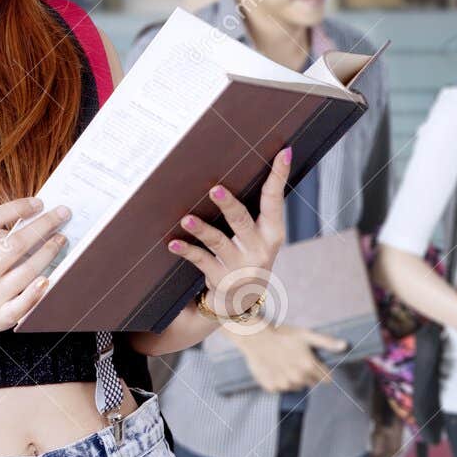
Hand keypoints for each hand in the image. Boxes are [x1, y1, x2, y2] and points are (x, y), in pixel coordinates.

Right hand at [0, 197, 71, 338]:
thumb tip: (30, 222)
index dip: (15, 208)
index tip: (39, 203)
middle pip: (15, 244)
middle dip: (43, 226)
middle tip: (63, 214)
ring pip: (25, 271)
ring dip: (48, 253)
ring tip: (61, 239)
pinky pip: (20, 306)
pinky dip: (34, 294)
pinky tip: (48, 279)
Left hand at [168, 146, 290, 316]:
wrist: (241, 302)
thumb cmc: (247, 256)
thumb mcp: (258, 237)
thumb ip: (253, 212)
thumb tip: (234, 171)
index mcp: (272, 233)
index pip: (275, 200)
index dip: (279, 176)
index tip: (283, 153)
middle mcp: (260, 249)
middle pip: (242, 221)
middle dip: (228, 205)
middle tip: (215, 188)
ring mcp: (241, 266)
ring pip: (219, 242)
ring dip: (202, 230)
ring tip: (187, 219)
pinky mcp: (222, 279)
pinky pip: (202, 260)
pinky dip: (187, 250)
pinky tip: (174, 243)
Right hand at [233, 324, 346, 392]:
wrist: (256, 337)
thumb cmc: (283, 334)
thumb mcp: (307, 334)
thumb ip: (327, 342)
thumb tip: (344, 346)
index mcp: (309, 365)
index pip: (326, 379)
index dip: (323, 371)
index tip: (315, 363)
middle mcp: (298, 378)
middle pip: (311, 383)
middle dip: (308, 374)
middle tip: (298, 360)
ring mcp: (284, 384)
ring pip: (296, 387)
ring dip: (294, 379)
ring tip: (286, 364)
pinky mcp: (271, 386)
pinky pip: (281, 388)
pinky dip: (280, 381)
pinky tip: (276, 369)